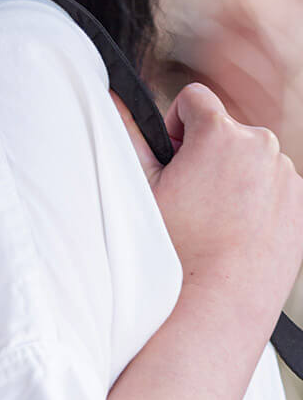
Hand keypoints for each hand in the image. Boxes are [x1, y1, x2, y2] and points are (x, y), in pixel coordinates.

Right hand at [110, 82, 302, 324]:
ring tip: (214, 214)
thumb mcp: (142, 183)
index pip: (195, 97)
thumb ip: (128, 129)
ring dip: (233, 173)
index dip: (176, 123)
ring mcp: (287, 178)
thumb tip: (115, 95)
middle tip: (190, 192)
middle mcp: (263, 148)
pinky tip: (236, 228)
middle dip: (206, 151)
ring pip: (250, 157)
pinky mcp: (300, 206)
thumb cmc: (178, 247)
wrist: (218, 304)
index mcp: (222, 134)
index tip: (174, 157)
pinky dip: (256, 197)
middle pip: (225, 129)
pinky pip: (272, 185)